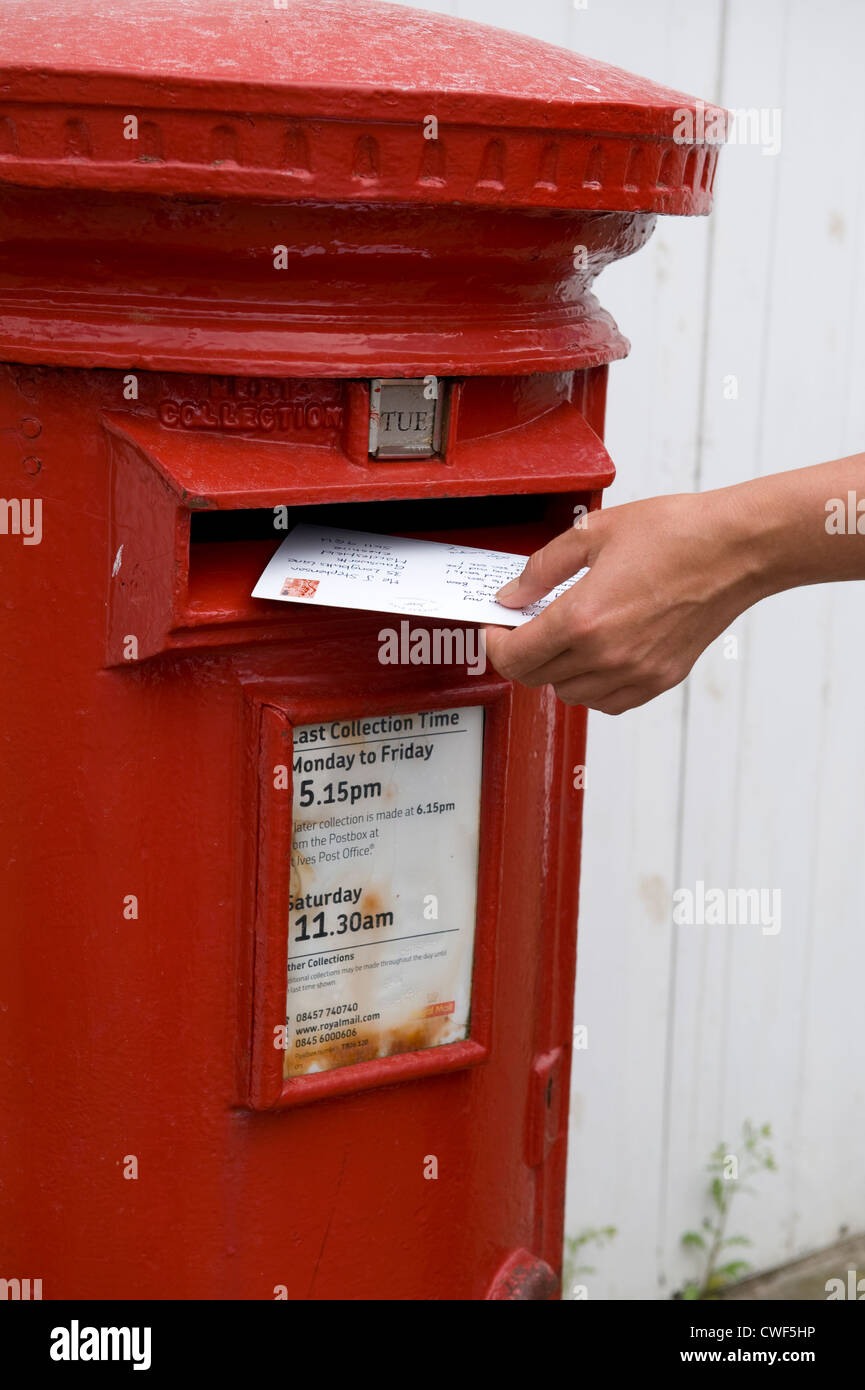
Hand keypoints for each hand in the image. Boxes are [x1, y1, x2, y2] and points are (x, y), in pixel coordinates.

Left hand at [484, 490, 761, 713]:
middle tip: (527, 628)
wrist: (736, 549)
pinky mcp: (659, 680)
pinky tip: (597, 655)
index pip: (515, 656)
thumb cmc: (677, 533)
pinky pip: (607, 702)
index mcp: (583, 618)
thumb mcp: (594, 534)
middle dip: (522, 655)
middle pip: (537, 679)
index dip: (495, 645)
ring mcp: (635, 673)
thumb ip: (542, 568)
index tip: (497, 630)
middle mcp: (606, 655)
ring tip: (566, 638)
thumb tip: (513, 594)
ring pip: (570, 694)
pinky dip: (592, 686)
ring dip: (556, 672)